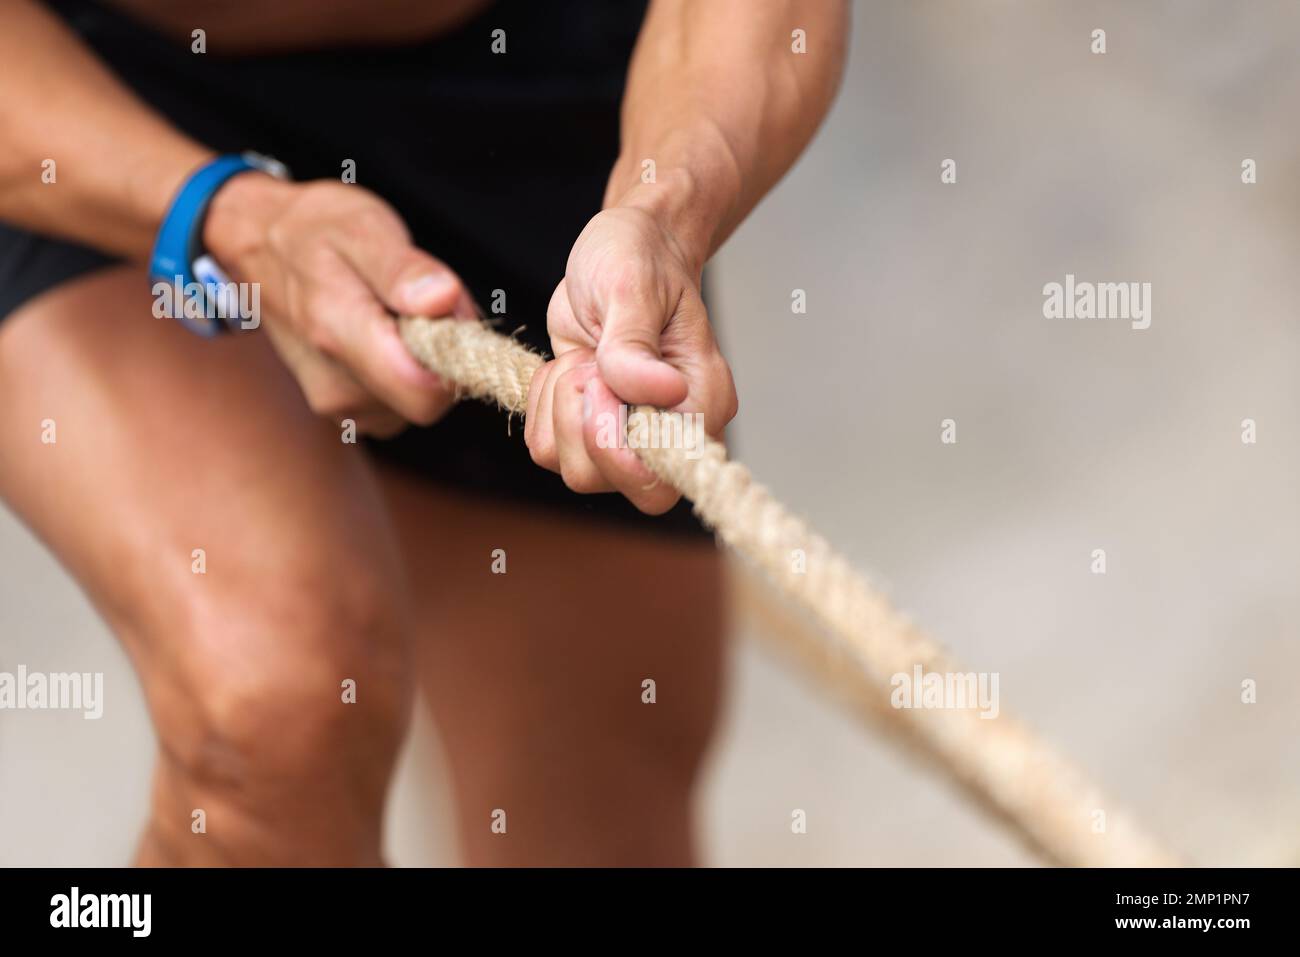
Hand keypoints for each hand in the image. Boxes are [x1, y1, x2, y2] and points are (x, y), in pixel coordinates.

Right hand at [204, 174, 475, 436]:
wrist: (257, 246)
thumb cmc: (315, 230)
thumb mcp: (362, 226)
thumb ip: (402, 269)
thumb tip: (441, 300)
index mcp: (340, 336)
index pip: (425, 394)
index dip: (456, 357)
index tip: (446, 309)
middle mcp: (338, 388)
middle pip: (429, 396)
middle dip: (442, 349)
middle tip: (420, 296)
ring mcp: (340, 405)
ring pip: (417, 399)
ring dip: (423, 357)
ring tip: (394, 307)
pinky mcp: (347, 411)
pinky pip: (400, 401)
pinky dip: (405, 368)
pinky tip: (383, 331)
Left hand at [524, 205, 736, 513]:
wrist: (624, 251)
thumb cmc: (641, 260)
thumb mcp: (632, 285)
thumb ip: (633, 345)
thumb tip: (658, 392)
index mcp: (703, 402)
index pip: (666, 473)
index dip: (621, 448)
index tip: (603, 382)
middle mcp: (671, 433)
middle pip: (614, 482)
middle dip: (582, 422)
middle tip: (592, 363)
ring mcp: (629, 438)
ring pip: (575, 470)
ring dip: (561, 408)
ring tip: (585, 358)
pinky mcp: (589, 432)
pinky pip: (547, 449)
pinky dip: (544, 406)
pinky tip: (570, 366)